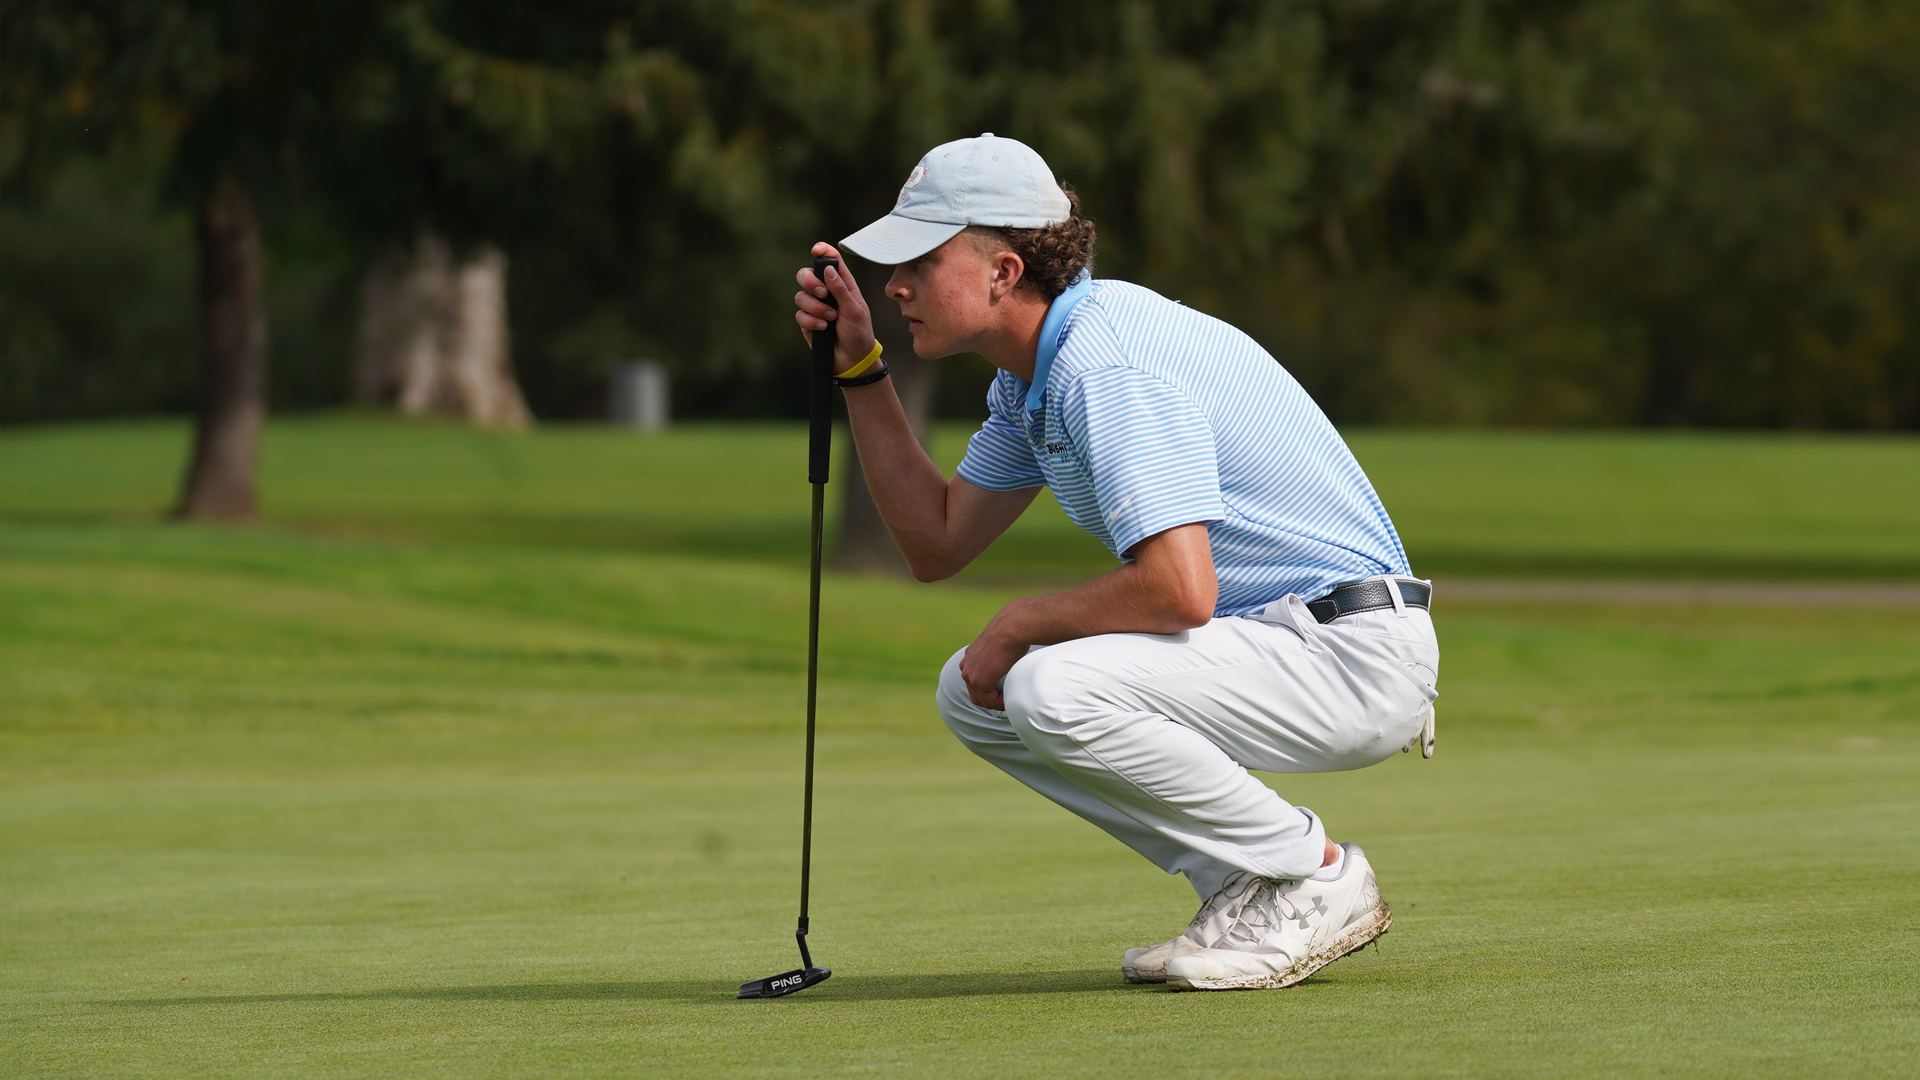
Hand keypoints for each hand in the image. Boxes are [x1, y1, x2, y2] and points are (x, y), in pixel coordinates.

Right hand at [793, 241, 878, 373]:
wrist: (852, 360)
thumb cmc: (859, 333)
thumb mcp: (854, 310)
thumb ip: (841, 289)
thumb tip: (827, 269)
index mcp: (842, 285)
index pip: (831, 261)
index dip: (823, 251)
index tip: (816, 250)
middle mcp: (827, 293)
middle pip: (806, 275)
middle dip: (810, 282)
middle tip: (822, 293)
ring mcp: (815, 307)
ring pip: (800, 296)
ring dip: (815, 307)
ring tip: (830, 319)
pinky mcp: (807, 322)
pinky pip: (799, 314)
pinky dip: (811, 321)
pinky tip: (823, 329)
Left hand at [959, 603, 1031, 710]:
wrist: (1013, 627)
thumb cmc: (1014, 631)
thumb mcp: (1001, 643)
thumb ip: (1000, 654)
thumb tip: (1011, 658)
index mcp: (970, 656)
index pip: (975, 681)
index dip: (990, 690)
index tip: (1006, 690)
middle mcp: (966, 666)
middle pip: (976, 693)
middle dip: (991, 699)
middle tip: (1008, 699)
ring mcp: (970, 675)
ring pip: (982, 699)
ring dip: (997, 703)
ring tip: (1012, 700)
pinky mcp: (979, 682)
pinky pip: (990, 701)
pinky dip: (1001, 703)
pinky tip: (1012, 699)